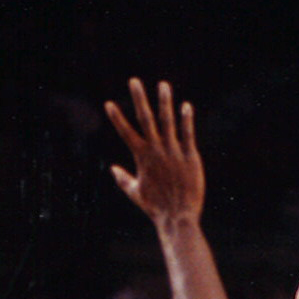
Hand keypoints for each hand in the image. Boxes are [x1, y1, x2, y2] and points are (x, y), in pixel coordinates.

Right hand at [106, 79, 204, 225]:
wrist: (178, 217)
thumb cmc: (156, 208)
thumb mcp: (136, 194)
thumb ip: (123, 179)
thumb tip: (112, 170)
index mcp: (142, 158)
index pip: (126, 133)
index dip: (117, 118)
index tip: (108, 103)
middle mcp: (156, 151)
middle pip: (146, 120)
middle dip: (139, 99)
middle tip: (134, 81)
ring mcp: (173, 152)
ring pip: (168, 122)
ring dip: (165, 102)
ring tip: (163, 84)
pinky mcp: (190, 157)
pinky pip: (187, 134)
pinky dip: (186, 119)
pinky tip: (186, 106)